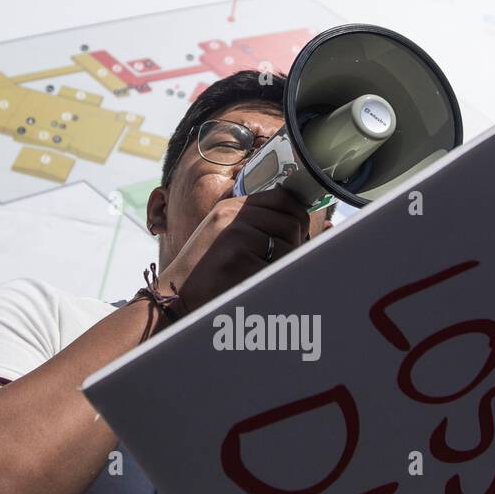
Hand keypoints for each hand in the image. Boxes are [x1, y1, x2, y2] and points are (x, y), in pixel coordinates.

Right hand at [158, 189, 309, 314]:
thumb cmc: (205, 270)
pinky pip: (276, 269)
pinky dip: (271, 280)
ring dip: (283, 265)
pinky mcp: (238, 260)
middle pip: (292, 224)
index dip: (298, 218)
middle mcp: (233, 217)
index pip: (283, 198)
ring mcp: (235, 237)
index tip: (297, 235)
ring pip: (288, 248)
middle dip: (295, 245)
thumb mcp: (226, 234)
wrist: (175, 295)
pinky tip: (253, 285)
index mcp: (231, 207)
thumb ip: (259, 224)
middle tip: (278, 261)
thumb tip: (320, 227)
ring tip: (260, 274)